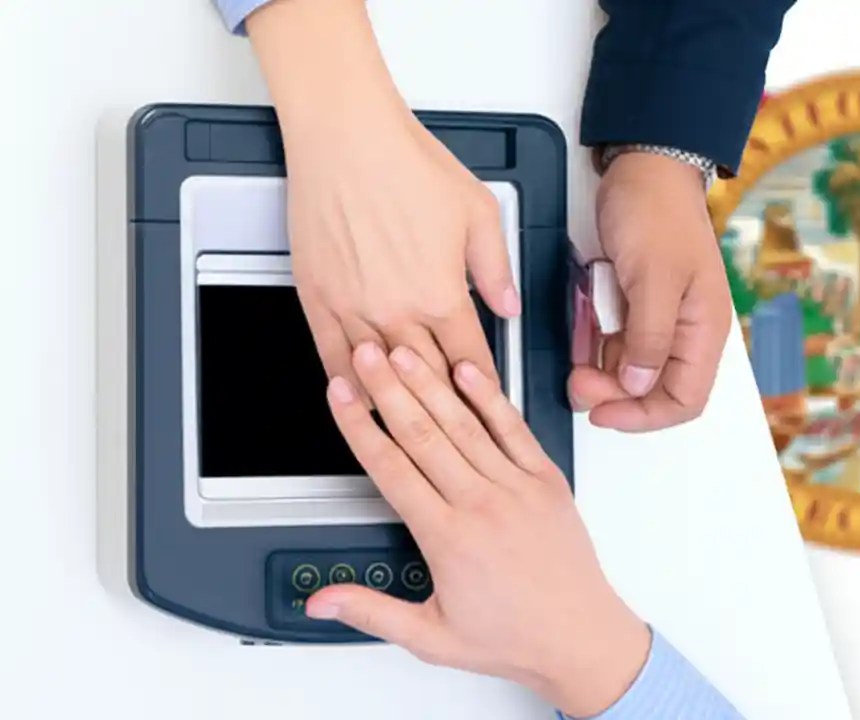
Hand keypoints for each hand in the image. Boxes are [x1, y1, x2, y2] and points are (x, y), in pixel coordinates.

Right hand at [247, 0, 517, 400]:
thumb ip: (495, 268)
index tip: (488, 407)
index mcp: (441, 296)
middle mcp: (396, 311)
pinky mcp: (316, 299)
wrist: (346, 137)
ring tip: (409, 433)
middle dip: (443, 409)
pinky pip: (331, 358)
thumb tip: (507, 306)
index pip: (469, 363)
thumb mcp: (478, 213)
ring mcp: (352, 309)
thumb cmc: (407, 164)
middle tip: (455, 435)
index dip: (482, 391)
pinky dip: (347, 386)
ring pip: (377, 379)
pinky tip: (356, 404)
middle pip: (425, 381)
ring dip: (395, 407)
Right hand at [308, 344, 650, 717]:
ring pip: (464, 423)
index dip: (359, 426)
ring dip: (430, 383)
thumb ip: (371, 611)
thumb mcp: (431, 636)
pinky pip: (515, 429)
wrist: (581, 638)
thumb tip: (321, 600)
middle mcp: (481, 504)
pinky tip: (468, 370)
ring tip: (404, 350)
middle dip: (388, 387)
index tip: (340, 395)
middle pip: (422, 433)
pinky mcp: (548, 481)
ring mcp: (518, 488)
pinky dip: (490, 397)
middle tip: (365, 352)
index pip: (390, 468)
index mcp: (447, 538)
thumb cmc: (514, 637)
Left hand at [570, 153, 732, 430]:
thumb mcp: (652, 277)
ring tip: (575, 365)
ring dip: (602, 376)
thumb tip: (638, 385)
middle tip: (578, 384)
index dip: (643, 416)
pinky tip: (580, 341)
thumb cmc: (657, 212)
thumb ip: (648, 336)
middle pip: (656, 391)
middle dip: (616, 397)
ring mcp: (662, 319)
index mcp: (704, 329)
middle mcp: (687, 331)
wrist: (645, 166)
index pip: (684, 400)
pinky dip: (596, 350)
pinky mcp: (638, 305)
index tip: (603, 412)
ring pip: (633, 372)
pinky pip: (618, 344)